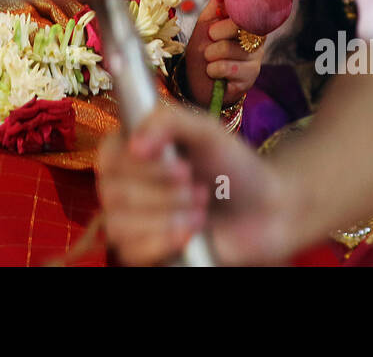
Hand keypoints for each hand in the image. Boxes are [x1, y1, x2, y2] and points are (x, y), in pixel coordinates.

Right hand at [98, 103, 299, 265]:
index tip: (184, 167)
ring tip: (201, 210)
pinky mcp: (143, 252)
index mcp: (132, 149)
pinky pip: (131, 252)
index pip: (109, 157)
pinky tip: (191, 233)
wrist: (263, 210)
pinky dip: (163, 241)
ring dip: (166, 218)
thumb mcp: (205, 129)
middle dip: (163, 194)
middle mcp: (124, 184)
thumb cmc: (231, 165)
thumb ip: (168, 121)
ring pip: (119, 225)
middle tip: (199, 189)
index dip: (143, 166)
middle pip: (114, 193)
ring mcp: (131, 220)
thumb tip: (134, 145)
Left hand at [183, 0, 262, 106]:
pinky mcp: (250, 78)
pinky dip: (213, 70)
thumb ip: (216, 6)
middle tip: (210, 40)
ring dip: (210, 54)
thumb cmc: (202, 49)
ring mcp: (256, 59)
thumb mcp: (205, 24)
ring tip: (210, 59)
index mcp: (247, 22)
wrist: (196, 80)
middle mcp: (257, 39)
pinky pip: (228, 67)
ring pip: (229, 48)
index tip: (213, 24)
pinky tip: (214, 73)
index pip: (246, 10)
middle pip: (240, 26)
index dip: (227, 15)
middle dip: (216, 33)